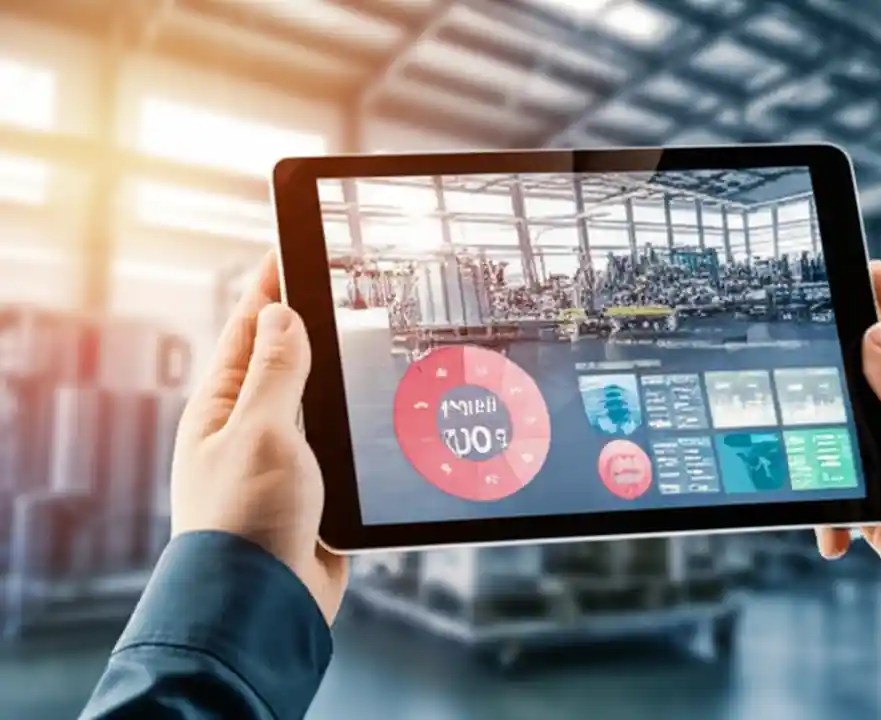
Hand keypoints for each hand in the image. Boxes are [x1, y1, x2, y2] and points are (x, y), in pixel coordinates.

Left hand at [170, 253, 347, 623]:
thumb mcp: (260, 431)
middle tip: (349, 283)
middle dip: (315, 323)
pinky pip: (343, 444)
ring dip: (344, 376)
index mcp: (221, 407)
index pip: (247, 328)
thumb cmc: (246, 523)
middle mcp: (250, 428)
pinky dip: (362, 423)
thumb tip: (279, 314)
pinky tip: (388, 410)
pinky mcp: (318, 491)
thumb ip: (276, 372)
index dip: (270, 285)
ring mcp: (285, 460)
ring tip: (377, 337)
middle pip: (287, 359)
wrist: (267, 606)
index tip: (293, 245)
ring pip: (322, 402)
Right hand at [816, 262, 880, 621]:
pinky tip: (837, 535)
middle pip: (877, 384)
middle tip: (807, 349)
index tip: (867, 266)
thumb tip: (877, 335)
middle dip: (842, 379)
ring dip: (832, 458)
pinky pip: (848, 498)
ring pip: (853, 442)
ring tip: (813, 462)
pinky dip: (836, 515)